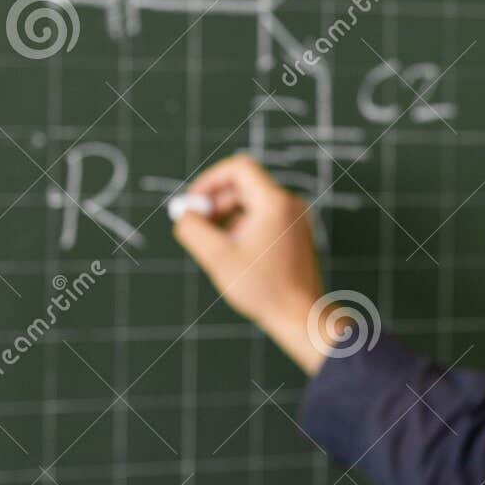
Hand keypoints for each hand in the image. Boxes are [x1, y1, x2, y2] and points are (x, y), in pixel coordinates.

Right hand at [172, 153, 330, 374]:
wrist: (300, 316)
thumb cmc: (264, 289)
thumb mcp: (218, 257)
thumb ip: (193, 230)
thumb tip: (183, 214)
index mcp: (274, 202)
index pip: (238, 168)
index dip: (210, 180)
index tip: (194, 203)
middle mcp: (289, 204)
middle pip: (244, 185)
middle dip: (216, 203)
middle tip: (198, 227)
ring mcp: (295, 219)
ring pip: (252, 203)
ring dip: (228, 218)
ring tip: (218, 247)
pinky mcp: (295, 234)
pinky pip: (263, 218)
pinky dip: (243, 228)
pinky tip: (236, 255)